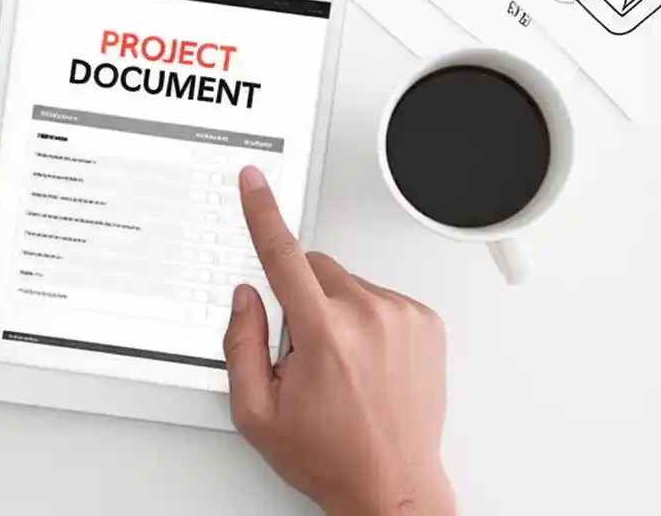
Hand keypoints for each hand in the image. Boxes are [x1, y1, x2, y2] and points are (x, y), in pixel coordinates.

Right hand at [225, 167, 453, 515]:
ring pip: (346, 282)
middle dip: (298, 297)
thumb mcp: (257, 412)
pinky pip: (378, 296)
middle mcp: (369, 318)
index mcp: (324, 336)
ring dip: (333, 308)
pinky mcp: (426, 322)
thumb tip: (246, 298)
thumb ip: (240, 345)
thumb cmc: (330, 455)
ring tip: (340, 364)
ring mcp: (403, 318)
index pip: (282, 257)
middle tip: (302, 352)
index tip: (254, 182)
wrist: (392, 485)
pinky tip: (365, 360)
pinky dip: (364, 317)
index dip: (262, 212)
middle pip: (313, 269)